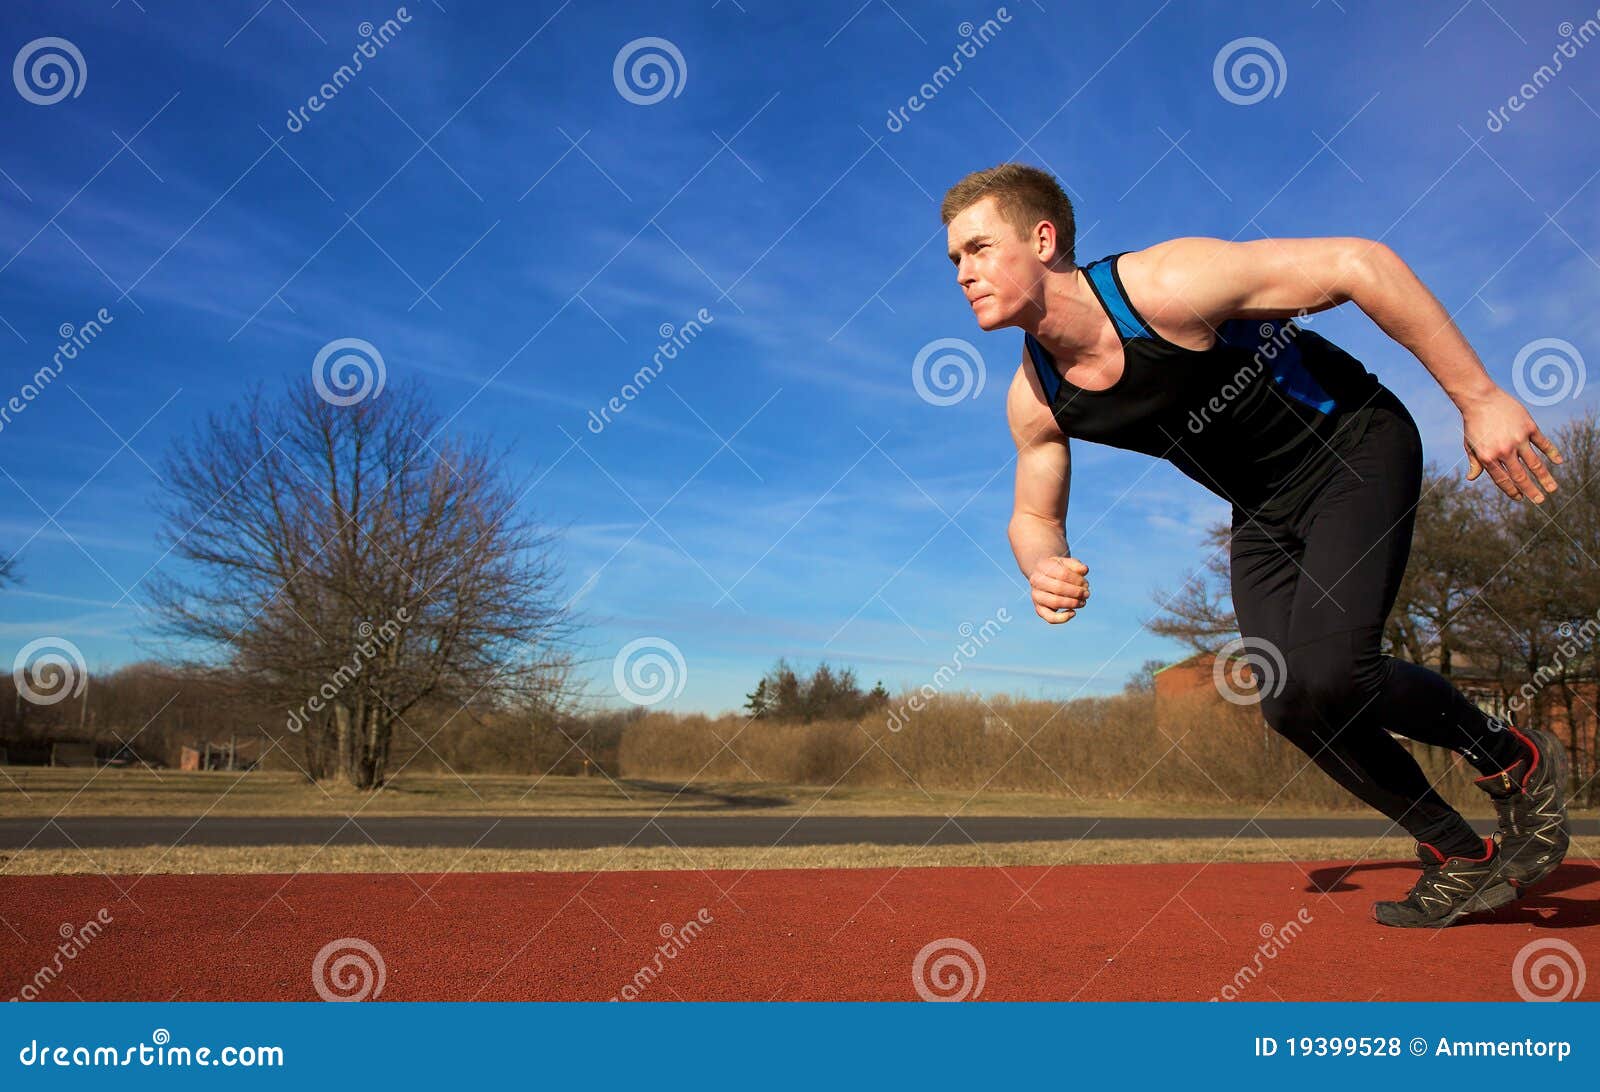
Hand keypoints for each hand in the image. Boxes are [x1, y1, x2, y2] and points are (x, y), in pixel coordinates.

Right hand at [1030, 555, 1088, 623]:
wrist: (1042, 576)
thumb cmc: (1058, 569)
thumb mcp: (1066, 563)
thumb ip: (1076, 565)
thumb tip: (1084, 570)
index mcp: (1043, 567)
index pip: (1063, 574)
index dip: (1078, 580)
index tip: (1086, 584)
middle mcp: (1036, 581)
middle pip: (1059, 588)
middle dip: (1077, 592)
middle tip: (1087, 594)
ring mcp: (1036, 596)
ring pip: (1055, 602)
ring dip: (1073, 603)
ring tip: (1083, 602)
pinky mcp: (1039, 609)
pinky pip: (1050, 618)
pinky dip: (1063, 618)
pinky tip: (1073, 613)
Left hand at [1463, 388, 1562, 502]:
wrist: (1480, 398)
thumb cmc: (1473, 423)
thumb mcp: (1470, 444)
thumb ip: (1475, 462)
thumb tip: (1471, 479)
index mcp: (1488, 457)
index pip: (1503, 480)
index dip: (1512, 491)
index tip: (1520, 498)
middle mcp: (1504, 451)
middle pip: (1521, 476)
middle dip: (1531, 491)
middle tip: (1540, 501)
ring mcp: (1518, 439)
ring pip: (1535, 464)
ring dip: (1545, 478)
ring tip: (1552, 489)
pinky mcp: (1529, 427)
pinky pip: (1543, 443)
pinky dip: (1552, 453)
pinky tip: (1559, 462)